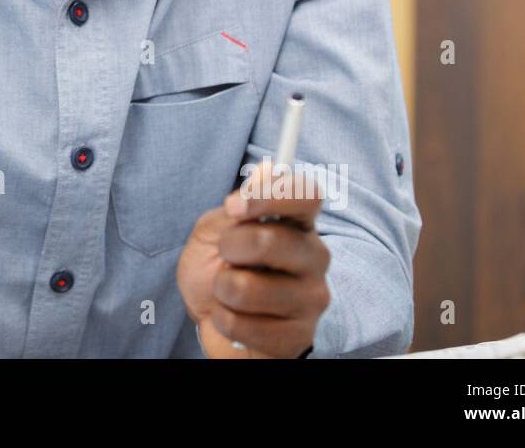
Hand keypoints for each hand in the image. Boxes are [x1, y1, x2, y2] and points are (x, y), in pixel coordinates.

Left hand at [177, 159, 329, 357]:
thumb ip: (232, 210)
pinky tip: (234, 317)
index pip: (306, 196)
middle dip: (229, 247)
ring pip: (248, 288)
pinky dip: (224, 320)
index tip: (234, 207)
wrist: (210, 316)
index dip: (270, 195)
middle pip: (271, 240)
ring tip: (229, 291)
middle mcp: (314, 259)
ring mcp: (311, 300)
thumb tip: (255, 186)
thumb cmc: (215, 267)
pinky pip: (242, 325)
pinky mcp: (298, 338)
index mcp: (297, 224)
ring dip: (222, 288)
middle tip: (225, 257)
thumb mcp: (213, 231)